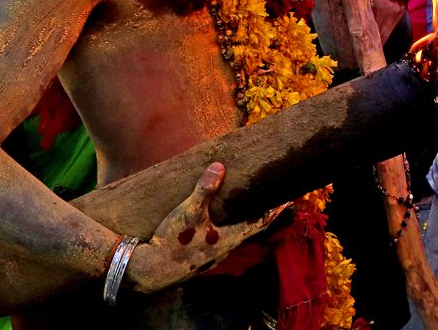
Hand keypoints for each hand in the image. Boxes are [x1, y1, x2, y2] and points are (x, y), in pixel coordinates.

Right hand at [124, 162, 280, 294]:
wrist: (150, 271)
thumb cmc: (174, 242)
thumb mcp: (189, 212)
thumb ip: (204, 189)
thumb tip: (219, 166)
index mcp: (230, 237)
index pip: (260, 222)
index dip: (273, 211)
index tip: (287, 200)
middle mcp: (225, 248)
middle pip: (248, 229)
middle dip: (258, 214)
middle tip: (268, 200)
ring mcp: (212, 255)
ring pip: (232, 236)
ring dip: (240, 223)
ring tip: (242, 208)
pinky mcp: (199, 257)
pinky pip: (217, 241)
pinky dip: (222, 230)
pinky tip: (214, 224)